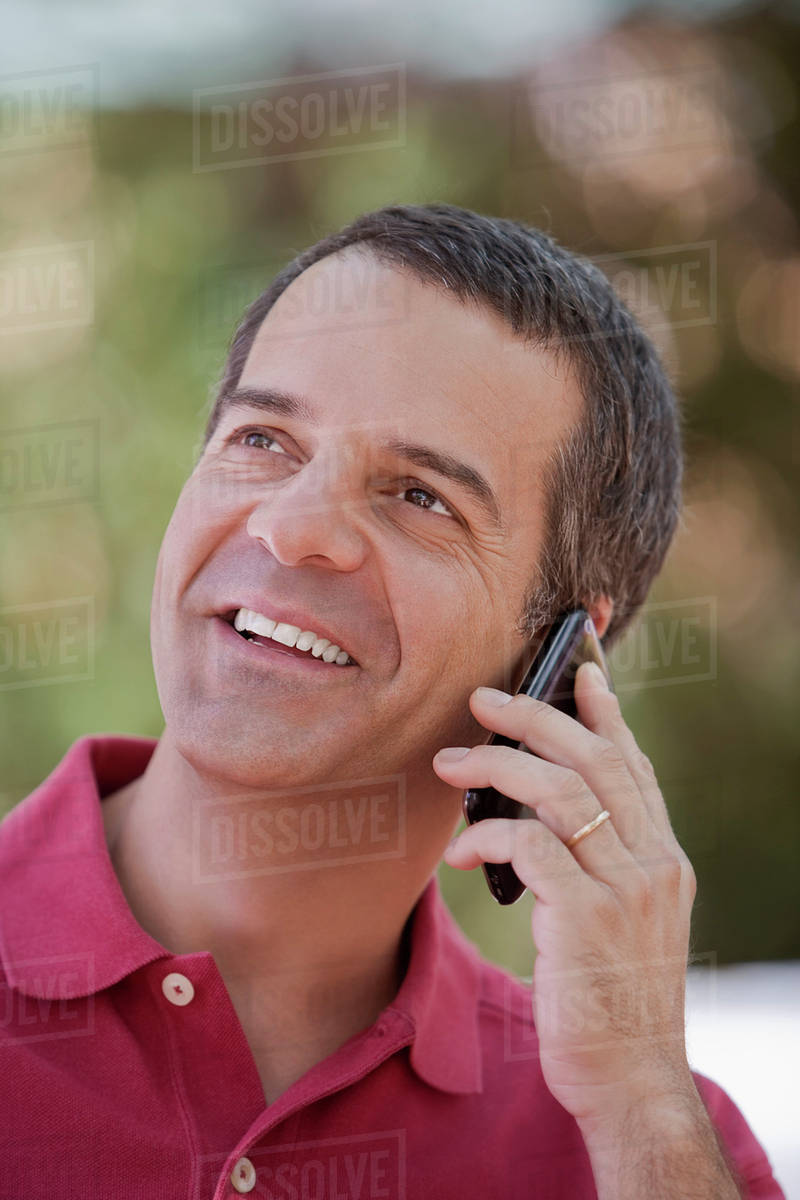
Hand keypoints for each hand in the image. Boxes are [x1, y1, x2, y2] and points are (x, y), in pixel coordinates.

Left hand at [432, 663, 698, 1135]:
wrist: (630, 1078)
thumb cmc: (609, 998)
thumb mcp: (616, 922)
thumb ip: (594, 865)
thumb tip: (532, 816)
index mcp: (664, 859)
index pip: (634, 768)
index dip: (606, 717)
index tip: (581, 675)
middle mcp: (654, 864)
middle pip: (595, 761)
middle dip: (536, 719)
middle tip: (484, 700)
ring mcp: (626, 889)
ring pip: (561, 791)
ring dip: (498, 767)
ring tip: (450, 763)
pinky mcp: (587, 917)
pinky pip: (531, 847)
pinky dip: (488, 837)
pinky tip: (460, 852)